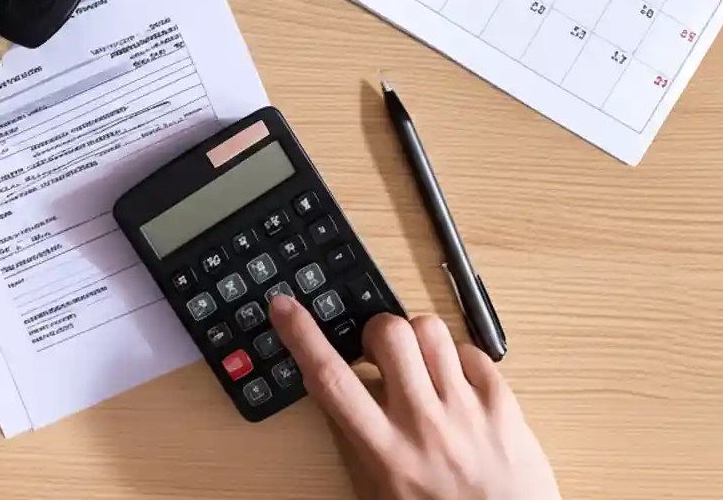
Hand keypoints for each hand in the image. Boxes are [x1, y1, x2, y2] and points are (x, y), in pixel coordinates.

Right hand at [269, 296, 558, 499]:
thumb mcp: (379, 490)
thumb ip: (357, 440)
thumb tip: (339, 389)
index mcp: (383, 450)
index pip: (331, 379)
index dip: (302, 336)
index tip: (284, 306)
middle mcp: (423, 423)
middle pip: (388, 334)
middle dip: (376, 331)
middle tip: (380, 354)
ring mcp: (467, 410)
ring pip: (431, 330)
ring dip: (417, 339)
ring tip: (421, 366)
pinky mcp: (504, 405)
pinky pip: (472, 352)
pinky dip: (459, 359)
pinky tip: (456, 385)